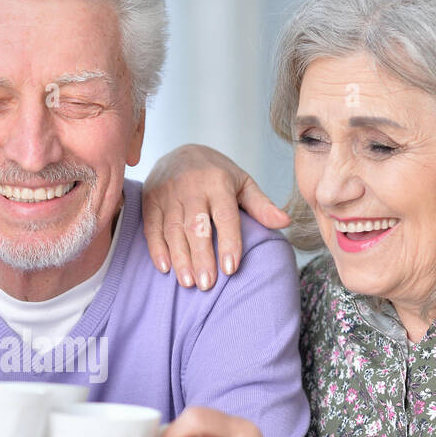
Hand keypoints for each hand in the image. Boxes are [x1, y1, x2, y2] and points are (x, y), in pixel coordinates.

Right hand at [141, 144, 288, 289]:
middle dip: (201, 257)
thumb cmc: (216, 174)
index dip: (228, 242)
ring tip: (188, 283)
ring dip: (180, 258)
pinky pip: (152, 227)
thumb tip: (284, 222)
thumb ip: (260, 205)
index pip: (225, 216)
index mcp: (218, 183)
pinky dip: (157, 248)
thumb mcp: (242, 183)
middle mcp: (191, 187)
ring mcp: (168, 194)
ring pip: (173, 230)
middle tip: (207, 285)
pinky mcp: (150, 200)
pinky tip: (165, 268)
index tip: (230, 269)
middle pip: (196, 226)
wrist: (180, 151)